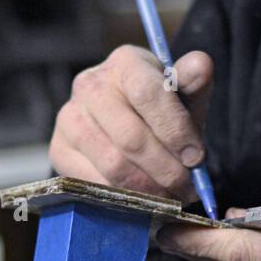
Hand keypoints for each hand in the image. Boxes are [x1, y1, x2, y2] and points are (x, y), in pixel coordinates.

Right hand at [49, 45, 213, 203]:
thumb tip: (201, 63)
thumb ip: (194, 83)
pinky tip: (146, 198)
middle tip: (188, 187)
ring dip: (149, 188)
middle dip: (166, 169)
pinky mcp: (59, 149)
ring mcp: (69, 117)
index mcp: (125, 62)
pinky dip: (125, 197)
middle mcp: (89, 84)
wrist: (129, 126)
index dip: (175, 130)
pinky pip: (94, 183)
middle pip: (130, 137)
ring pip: (113, 164)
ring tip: (172, 195)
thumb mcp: (184, 95)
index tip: (196, 158)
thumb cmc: (162, 110)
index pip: (147, 94)